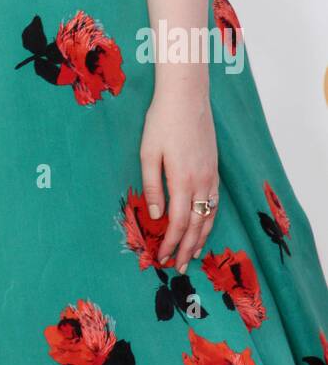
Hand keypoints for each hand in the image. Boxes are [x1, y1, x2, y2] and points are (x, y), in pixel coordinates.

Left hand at [139, 87, 219, 272]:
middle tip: (179, 267)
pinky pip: (215, 203)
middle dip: (187, 249)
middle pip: (196, 226)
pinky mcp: (214, 169)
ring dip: (201, 239)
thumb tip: (157, 216)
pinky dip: (210, 220)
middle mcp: (201, 183)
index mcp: (182, 181)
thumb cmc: (162, 121)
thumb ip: (153, 186)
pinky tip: (204, 226)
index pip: (178, 224)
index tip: (162, 258)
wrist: (187, 96)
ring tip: (193, 255)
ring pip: (209, 217)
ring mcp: (211, 176)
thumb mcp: (148, 153)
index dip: (171, 244)